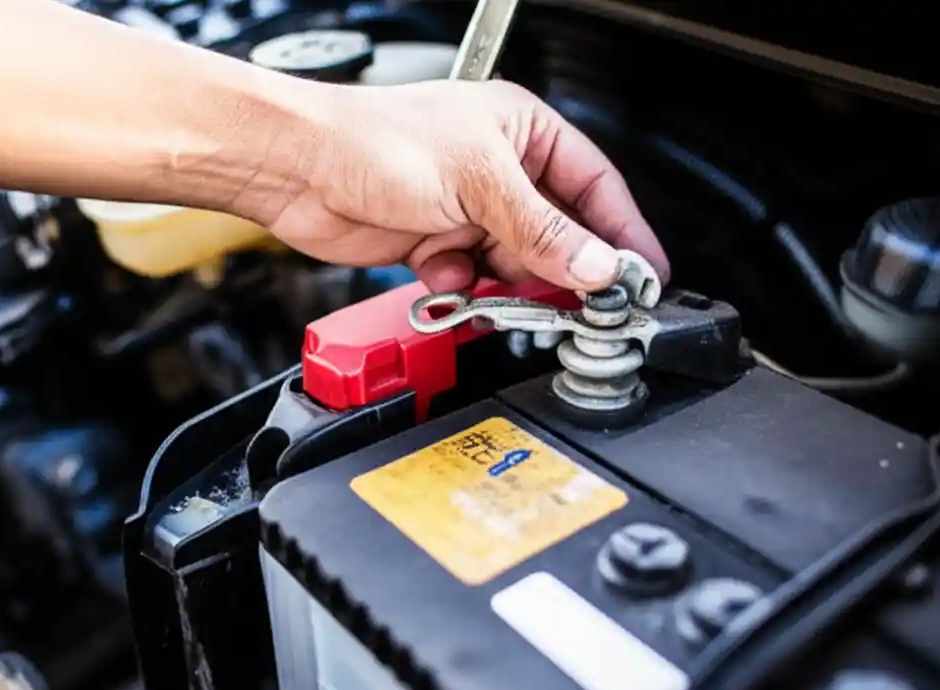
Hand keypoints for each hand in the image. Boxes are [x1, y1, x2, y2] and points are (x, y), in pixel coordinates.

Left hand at [244, 79, 667, 292]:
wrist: (298, 169)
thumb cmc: (374, 140)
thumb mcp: (478, 181)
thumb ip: (541, 231)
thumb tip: (595, 264)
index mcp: (522, 132)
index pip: (594, 187)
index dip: (621, 233)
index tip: (641, 277)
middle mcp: (498, 169)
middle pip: (556, 233)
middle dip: (563, 269)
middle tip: (582, 306)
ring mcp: (465, 208)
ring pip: (513, 263)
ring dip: (508, 283)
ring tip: (504, 295)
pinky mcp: (432, 242)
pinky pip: (470, 279)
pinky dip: (462, 287)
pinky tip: (444, 275)